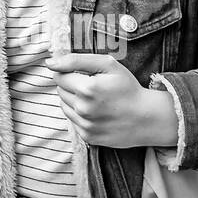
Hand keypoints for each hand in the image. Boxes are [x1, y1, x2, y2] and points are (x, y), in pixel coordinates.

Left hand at [46, 53, 178, 148]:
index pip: (59, 76)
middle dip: (72, 86)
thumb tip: (49, 63)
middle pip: (60, 90)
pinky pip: (72, 121)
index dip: (70, 72)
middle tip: (93, 87)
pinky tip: (97, 112)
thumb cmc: (128, 88)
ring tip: (95, 100)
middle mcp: (83, 109)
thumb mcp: (108, 65)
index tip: (85, 75)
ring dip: (74, 100)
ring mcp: (85, 125)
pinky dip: (80, 115)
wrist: (148, 118)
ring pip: (64, 105)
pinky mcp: (87, 137)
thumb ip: (76, 60)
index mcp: (87, 88)